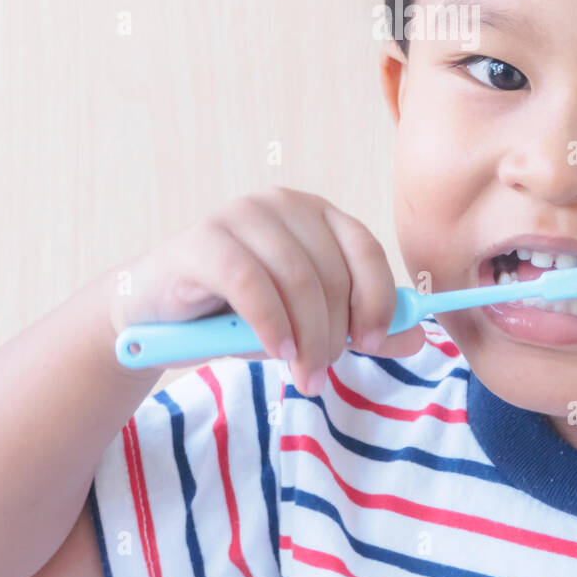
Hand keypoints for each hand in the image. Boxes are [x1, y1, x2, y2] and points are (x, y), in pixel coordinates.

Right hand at [103, 189, 424, 394]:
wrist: (157, 318)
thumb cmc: (238, 316)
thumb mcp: (307, 324)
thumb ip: (361, 328)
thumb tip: (419, 338)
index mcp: (316, 214)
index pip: (365, 248)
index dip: (376, 299)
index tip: (370, 344)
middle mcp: (282, 205)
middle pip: (331, 270)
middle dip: (333, 332)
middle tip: (319, 372)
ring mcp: (240, 216)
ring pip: (296, 278)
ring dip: (304, 337)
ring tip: (300, 372)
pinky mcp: (203, 241)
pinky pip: (251, 283)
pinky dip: (269, 324)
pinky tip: (272, 351)